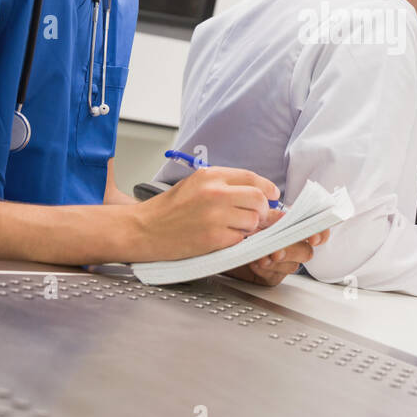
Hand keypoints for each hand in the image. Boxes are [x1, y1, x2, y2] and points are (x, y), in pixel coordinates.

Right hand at [128, 167, 279, 260]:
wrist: (143, 230)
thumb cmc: (167, 210)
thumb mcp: (194, 185)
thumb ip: (224, 186)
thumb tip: (257, 193)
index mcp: (210, 176)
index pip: (252, 178)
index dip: (268, 188)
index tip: (273, 195)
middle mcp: (215, 193)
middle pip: (259, 199)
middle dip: (263, 210)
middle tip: (258, 216)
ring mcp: (215, 216)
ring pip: (254, 220)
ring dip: (250, 227)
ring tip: (234, 228)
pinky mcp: (213, 238)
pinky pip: (241, 239)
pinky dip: (238, 240)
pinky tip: (224, 238)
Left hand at [227, 211, 331, 285]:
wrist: (218, 244)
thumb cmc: (236, 225)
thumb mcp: (251, 211)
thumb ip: (266, 208)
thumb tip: (278, 207)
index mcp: (291, 225)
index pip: (317, 229)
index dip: (320, 233)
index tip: (313, 238)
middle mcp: (290, 244)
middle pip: (306, 250)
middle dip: (292, 250)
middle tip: (277, 250)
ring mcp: (283, 261)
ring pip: (293, 265)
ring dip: (278, 260)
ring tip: (262, 256)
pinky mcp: (272, 276)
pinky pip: (276, 276)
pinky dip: (265, 270)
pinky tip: (255, 263)